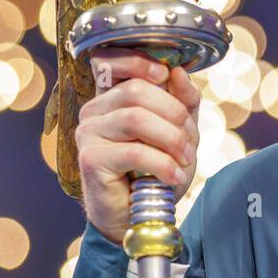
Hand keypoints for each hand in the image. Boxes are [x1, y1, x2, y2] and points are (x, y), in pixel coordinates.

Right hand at [75, 47, 200, 246]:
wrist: (139, 216)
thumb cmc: (156, 171)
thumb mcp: (179, 132)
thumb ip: (182, 102)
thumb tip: (179, 73)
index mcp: (112, 98)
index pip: (112, 61)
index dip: (141, 61)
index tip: (167, 75)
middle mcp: (94, 111)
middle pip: (137, 90)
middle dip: (174, 114)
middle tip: (189, 141)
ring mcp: (89, 134)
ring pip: (136, 118)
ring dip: (171, 139)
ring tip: (184, 160)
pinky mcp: (91, 159)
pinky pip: (134, 151)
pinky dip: (163, 163)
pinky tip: (173, 176)